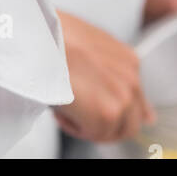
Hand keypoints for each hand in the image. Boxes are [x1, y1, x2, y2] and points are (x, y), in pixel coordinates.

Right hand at [54, 13, 153, 142]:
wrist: (40, 39)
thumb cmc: (55, 39)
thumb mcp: (90, 49)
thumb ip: (110, 73)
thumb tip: (133, 108)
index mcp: (129, 61)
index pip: (136, 103)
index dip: (114, 112)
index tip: (99, 115)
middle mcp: (132, 78)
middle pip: (130, 123)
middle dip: (104, 123)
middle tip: (79, 112)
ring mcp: (123, 97)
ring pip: (112, 133)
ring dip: (90, 126)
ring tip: (68, 106)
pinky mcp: (108, 114)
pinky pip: (94, 136)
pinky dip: (74, 128)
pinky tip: (62, 108)